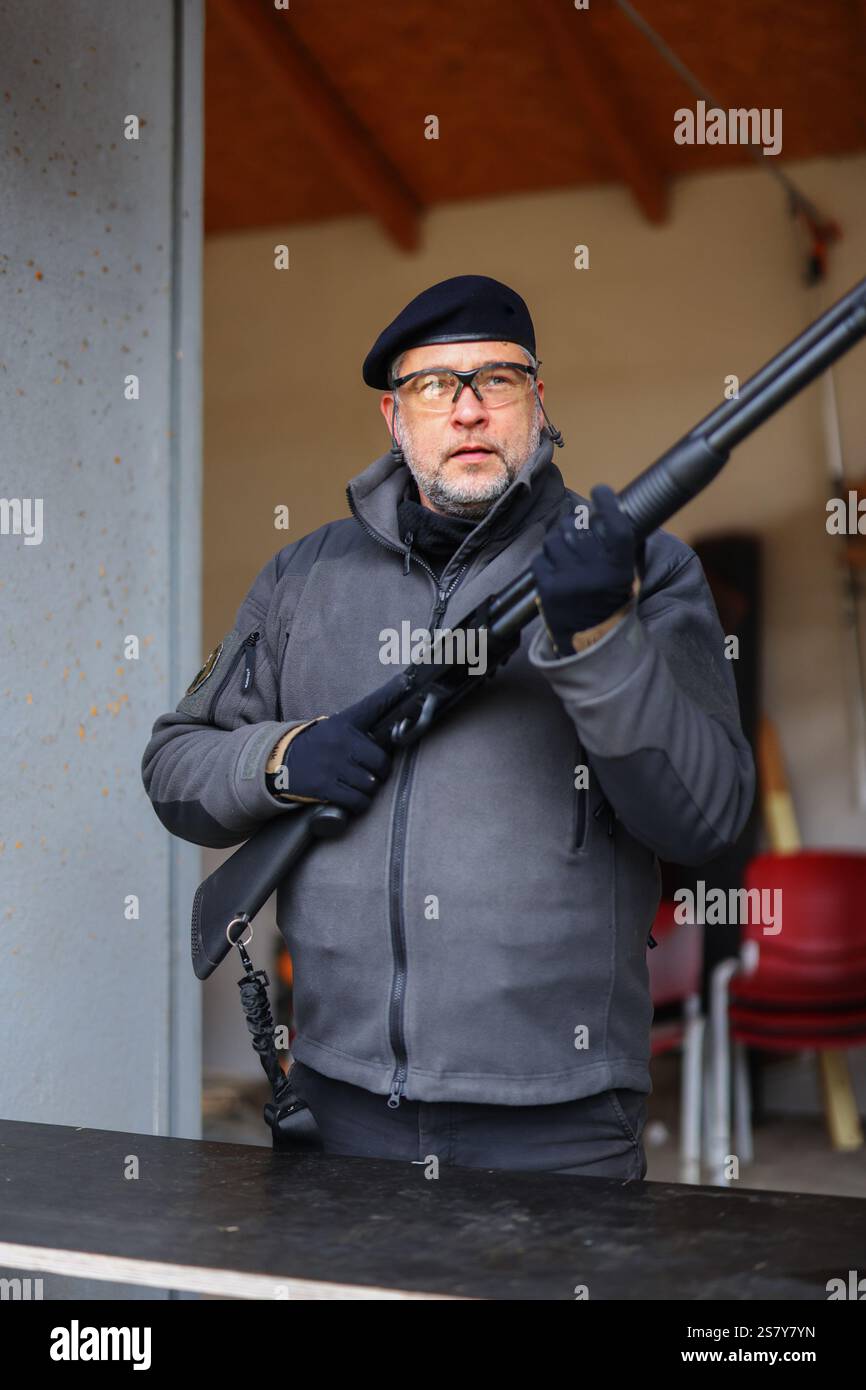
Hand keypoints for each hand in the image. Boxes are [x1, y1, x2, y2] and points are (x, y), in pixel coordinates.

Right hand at [278, 676, 404, 813]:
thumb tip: (394, 722)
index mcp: (344, 722)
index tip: (405, 681)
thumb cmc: (317, 745)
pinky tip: (353, 798)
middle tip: (372, 772)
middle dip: (380, 771)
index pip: (372, 705)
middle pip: (381, 761)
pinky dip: (360, 803)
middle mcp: (340, 741)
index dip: (391, 692)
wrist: (279, 761)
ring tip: (359, 784)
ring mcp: (332, 764)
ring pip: (371, 784)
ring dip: (369, 789)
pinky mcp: (324, 786)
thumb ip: (360, 727)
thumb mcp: (335, 727)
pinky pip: (357, 801)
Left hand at [531, 485, 639, 654]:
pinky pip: (540, 558)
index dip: (607, 502)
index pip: (615, 526)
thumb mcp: (630, 576)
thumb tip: (617, 511)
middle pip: (578, 528)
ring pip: (555, 539)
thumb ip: (627, 547)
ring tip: (568, 555)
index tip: (601, 490)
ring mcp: (568, 581)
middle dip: (576, 525)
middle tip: (580, 533)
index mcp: (620, 569)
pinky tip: (556, 570)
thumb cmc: (612, 604)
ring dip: (560, 542)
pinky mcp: (547, 589)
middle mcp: (595, 573)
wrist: (592, 642)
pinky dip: (546, 560)